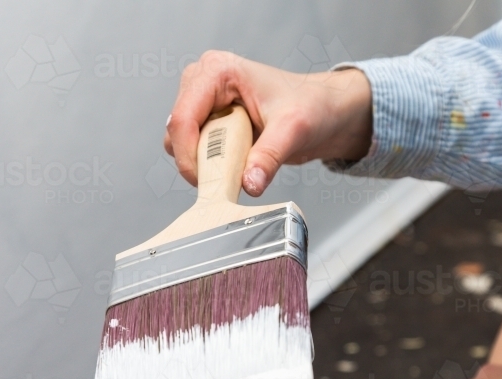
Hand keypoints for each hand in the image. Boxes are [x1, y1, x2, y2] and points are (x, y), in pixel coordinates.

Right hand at [164, 51, 372, 196]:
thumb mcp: (293, 130)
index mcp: (217, 71)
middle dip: (199, 160)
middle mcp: (203, 82)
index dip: (188, 155)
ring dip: (205, 164)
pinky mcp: (208, 122)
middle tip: (232, 172)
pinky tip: (238, 162)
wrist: (324, 111)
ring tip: (241, 162)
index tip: (207, 183)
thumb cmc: (312, 106)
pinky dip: (210, 165)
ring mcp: (203, 103)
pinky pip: (193, 151)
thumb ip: (269, 156)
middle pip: (177, 133)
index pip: (182, 118)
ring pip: (180, 145)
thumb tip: (249, 184)